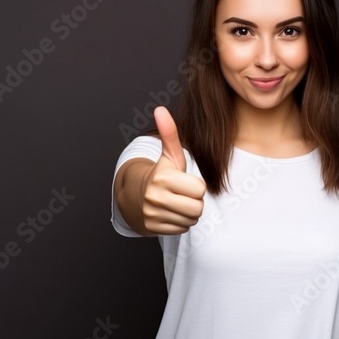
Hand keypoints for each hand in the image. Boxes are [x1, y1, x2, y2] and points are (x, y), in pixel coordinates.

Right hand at [140, 106, 206, 234]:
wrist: (138, 195)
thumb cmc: (162, 174)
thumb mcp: (169, 155)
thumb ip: (169, 133)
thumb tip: (160, 109)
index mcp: (161, 177)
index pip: (200, 189)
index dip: (196, 186)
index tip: (184, 182)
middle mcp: (154, 196)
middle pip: (197, 207)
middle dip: (194, 202)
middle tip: (182, 194)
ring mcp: (152, 214)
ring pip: (190, 220)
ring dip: (188, 213)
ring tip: (176, 203)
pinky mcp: (152, 227)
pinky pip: (181, 229)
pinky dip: (179, 223)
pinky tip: (170, 213)